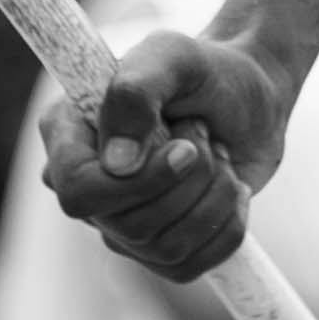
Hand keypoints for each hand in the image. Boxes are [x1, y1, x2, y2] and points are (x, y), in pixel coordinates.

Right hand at [38, 22, 292, 289]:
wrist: (251, 98)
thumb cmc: (204, 71)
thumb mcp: (173, 55)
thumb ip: (136, 92)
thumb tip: (118, 166)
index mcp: (67, 135)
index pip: (77, 191)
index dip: (136, 184)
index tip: (184, 149)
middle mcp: (86, 187)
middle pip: (129, 226)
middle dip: (190, 180)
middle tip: (203, 135)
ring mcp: (121, 225)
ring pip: (167, 248)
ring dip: (214, 196)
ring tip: (217, 154)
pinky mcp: (161, 250)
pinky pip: (196, 264)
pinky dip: (229, 223)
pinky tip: (229, 187)